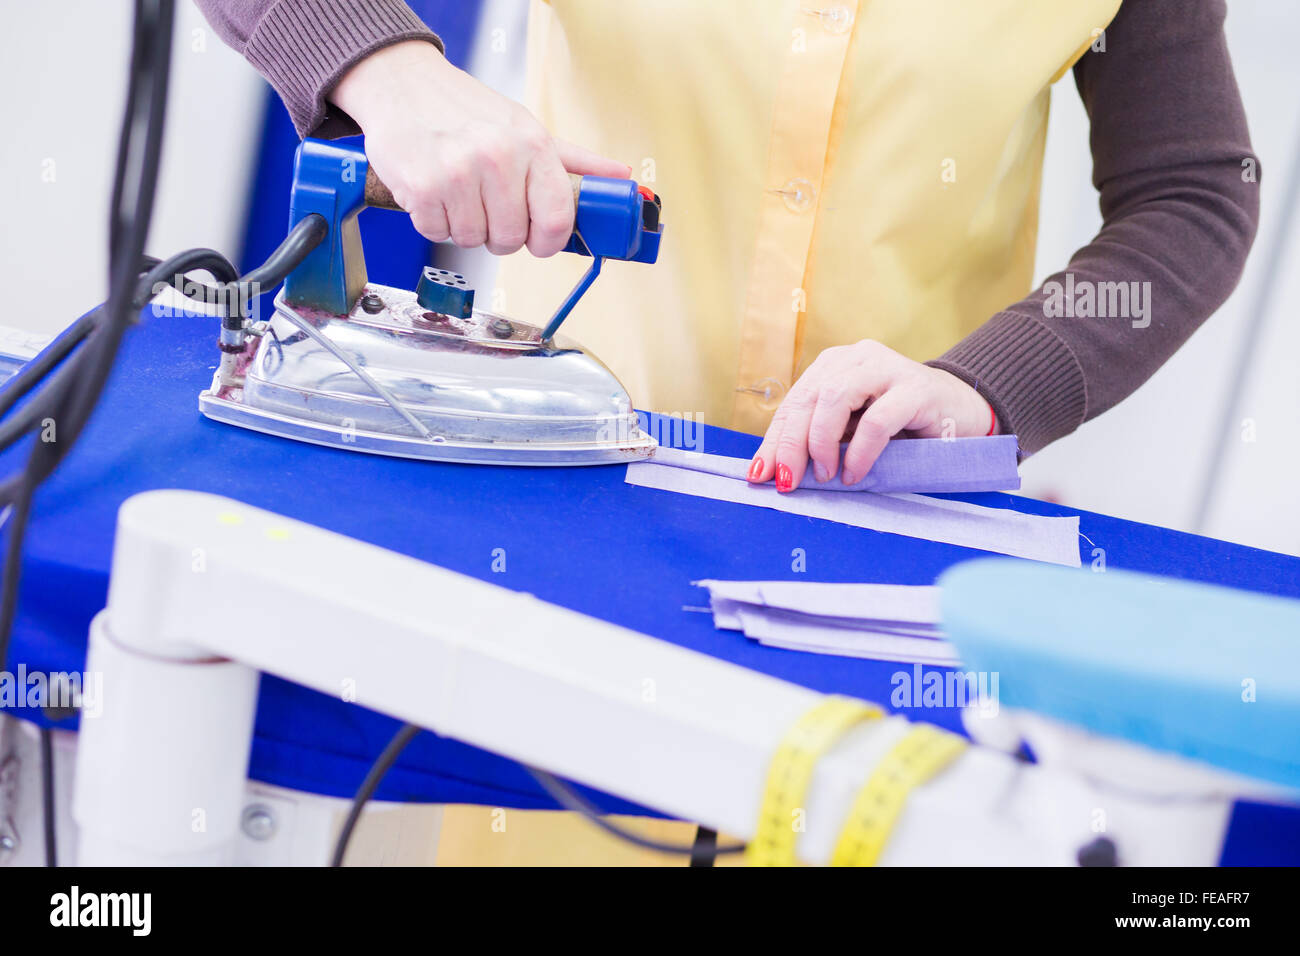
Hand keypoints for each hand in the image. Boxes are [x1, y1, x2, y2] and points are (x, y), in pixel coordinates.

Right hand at [330, 40, 630, 255]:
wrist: (400, 82)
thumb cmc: (465, 108)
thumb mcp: (524, 126)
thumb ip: (572, 160)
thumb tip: (618, 177)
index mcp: (532, 144)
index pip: (557, 219)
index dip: (548, 241)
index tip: (538, 239)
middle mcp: (498, 157)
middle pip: (511, 239)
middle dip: (499, 233)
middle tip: (486, 205)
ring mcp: (458, 173)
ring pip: (473, 240)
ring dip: (464, 226)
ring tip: (457, 191)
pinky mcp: (422, 188)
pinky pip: (438, 233)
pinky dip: (434, 221)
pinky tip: (434, 190)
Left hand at [747, 340, 995, 491]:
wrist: (963, 413)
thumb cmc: (902, 426)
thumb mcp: (854, 431)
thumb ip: (822, 440)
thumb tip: (776, 471)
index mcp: (834, 366)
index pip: (794, 402)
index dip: (774, 439)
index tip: (758, 474)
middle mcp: (856, 358)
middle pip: (808, 398)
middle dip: (791, 444)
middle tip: (786, 481)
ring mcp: (887, 368)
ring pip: (835, 398)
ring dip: (822, 442)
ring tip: (825, 475)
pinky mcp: (917, 388)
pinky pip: (877, 419)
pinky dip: (860, 451)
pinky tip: (854, 473)